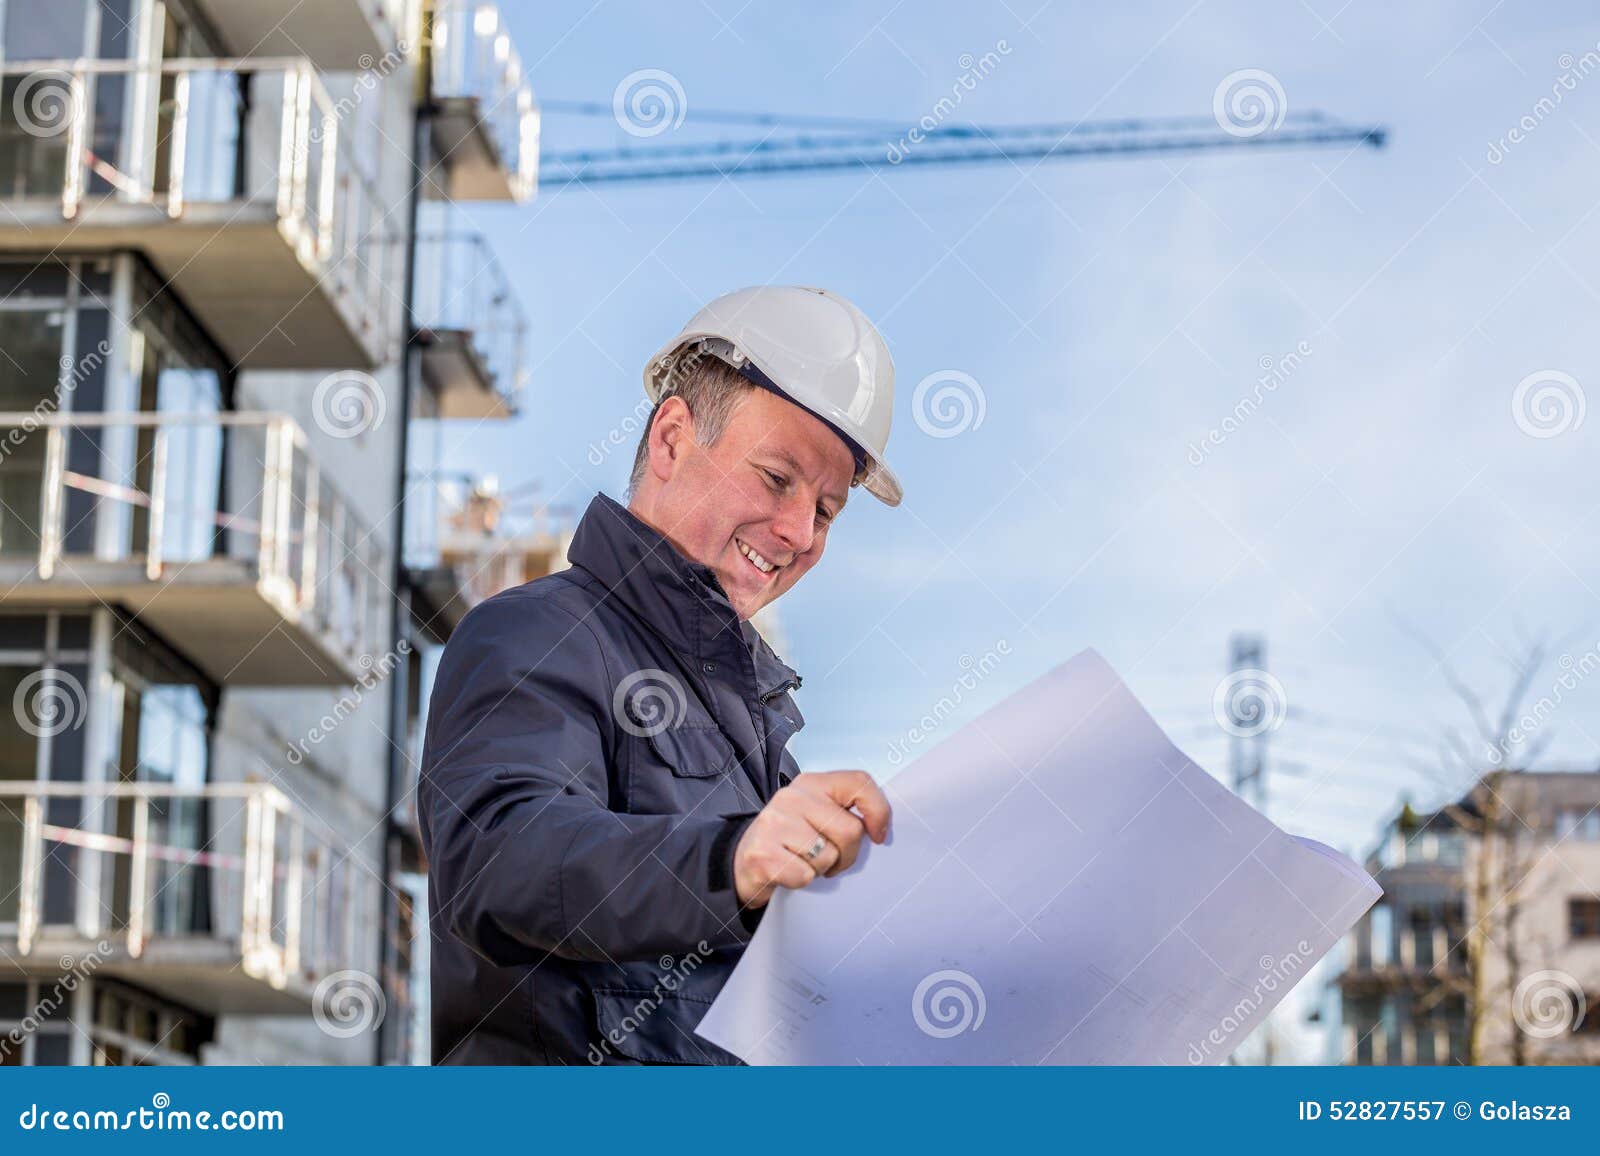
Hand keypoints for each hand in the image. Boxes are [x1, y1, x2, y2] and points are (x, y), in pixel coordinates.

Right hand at [732, 770, 891, 908]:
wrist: (742, 860)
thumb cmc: (789, 839)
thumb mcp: (815, 812)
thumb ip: (844, 811)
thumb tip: (880, 830)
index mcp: (811, 783)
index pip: (859, 782)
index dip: (878, 810)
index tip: (878, 835)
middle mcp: (792, 797)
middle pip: (850, 830)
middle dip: (848, 855)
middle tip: (831, 859)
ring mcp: (774, 823)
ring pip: (828, 857)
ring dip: (822, 869)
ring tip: (804, 861)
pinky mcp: (763, 853)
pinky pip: (805, 876)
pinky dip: (802, 881)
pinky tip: (788, 871)